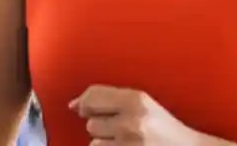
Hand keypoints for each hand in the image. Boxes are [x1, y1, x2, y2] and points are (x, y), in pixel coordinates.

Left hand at [71, 86, 205, 144]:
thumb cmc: (163, 127)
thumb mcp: (141, 104)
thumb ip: (107, 99)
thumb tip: (72, 105)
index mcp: (136, 100)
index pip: (92, 96)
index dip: (84, 104)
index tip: (85, 109)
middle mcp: (132, 121)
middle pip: (91, 123)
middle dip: (101, 127)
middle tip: (121, 129)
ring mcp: (130, 143)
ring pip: (95, 143)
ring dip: (105, 144)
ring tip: (126, 142)